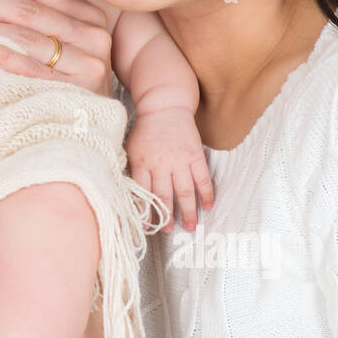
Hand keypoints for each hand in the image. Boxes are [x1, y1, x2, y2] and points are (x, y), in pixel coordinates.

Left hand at [0, 0, 113, 96]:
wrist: (90, 131)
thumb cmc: (65, 82)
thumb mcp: (59, 42)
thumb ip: (35, 15)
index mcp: (87, 14)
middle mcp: (92, 35)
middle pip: (27, 9)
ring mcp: (88, 64)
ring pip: (25, 36)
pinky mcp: (77, 92)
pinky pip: (30, 69)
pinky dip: (0, 55)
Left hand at [126, 107, 214, 231]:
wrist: (165, 106)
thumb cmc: (145, 129)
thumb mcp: (130, 148)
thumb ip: (132, 170)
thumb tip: (129, 195)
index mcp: (142, 163)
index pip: (142, 194)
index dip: (145, 213)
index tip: (148, 227)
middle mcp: (161, 164)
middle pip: (164, 197)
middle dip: (166, 217)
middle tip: (169, 231)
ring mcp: (180, 160)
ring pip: (184, 192)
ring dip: (187, 211)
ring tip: (190, 227)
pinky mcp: (195, 155)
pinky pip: (203, 179)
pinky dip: (206, 194)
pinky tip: (207, 206)